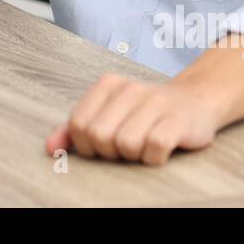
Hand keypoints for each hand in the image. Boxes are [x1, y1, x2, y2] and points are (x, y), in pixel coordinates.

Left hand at [45, 74, 223, 165]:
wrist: (193, 102)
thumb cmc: (143, 114)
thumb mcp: (107, 114)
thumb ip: (74, 129)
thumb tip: (50, 147)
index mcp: (108, 84)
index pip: (78, 125)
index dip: (87, 145)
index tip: (104, 144)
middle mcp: (130, 88)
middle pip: (100, 136)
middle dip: (110, 152)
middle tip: (125, 147)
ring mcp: (156, 102)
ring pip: (126, 145)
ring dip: (134, 156)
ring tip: (144, 146)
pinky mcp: (177, 120)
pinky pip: (155, 149)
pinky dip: (154, 158)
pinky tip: (160, 150)